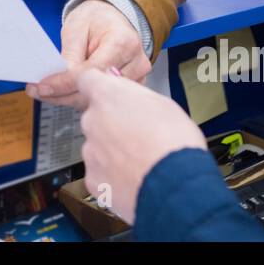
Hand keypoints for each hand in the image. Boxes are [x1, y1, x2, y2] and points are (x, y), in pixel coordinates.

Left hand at [26, 0, 149, 108]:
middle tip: (38, 92)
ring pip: (99, 100)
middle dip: (64, 95)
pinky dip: (83, 98)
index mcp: (125, 42)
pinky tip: (66, 92)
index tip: (43, 88)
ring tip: (50, 91)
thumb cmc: (96, 20)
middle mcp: (136, 62)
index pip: (94, 70)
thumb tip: (56, 82)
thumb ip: (70, 56)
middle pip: (98, 91)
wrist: (110, 18)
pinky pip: (104, 101)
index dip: (66, 82)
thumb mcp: (77, 28)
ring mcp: (138, 78)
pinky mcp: (131, 90)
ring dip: (72, 98)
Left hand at [76, 69, 207, 222]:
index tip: (110, 93)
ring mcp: (90, 152)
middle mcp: (92, 122)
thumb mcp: (163, 103)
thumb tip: (118, 81)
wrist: (175, 185)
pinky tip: (134, 176)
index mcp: (107, 97)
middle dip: (111, 123)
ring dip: (113, 150)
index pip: (88, 79)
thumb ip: (132, 90)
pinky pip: (100, 173)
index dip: (100, 87)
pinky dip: (113, 175)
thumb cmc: (174, 143)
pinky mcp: (93, 179)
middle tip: (138, 133)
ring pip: (97, 146)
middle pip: (94, 117)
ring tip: (141, 159)